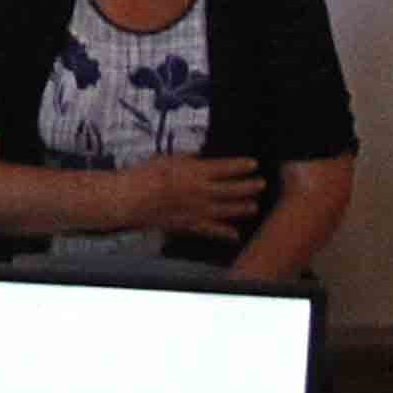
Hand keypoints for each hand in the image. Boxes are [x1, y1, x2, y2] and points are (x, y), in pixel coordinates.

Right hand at [111, 153, 266, 239]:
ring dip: (241, 208)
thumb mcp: (169, 158)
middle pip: (231, 189)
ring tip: (254, 206)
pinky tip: (235, 235)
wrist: (131, 198)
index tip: (253, 164)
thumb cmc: (146, 174)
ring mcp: (197, 210)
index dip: (241, 166)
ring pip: (225, 210)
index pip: (225, 167)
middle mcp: (202, 191)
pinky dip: (224, 233)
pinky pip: (210, 230)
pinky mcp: (189, 225)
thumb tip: (200, 158)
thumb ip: (188, 159)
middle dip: (248, 186)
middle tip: (261, 184)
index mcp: (197, 172)